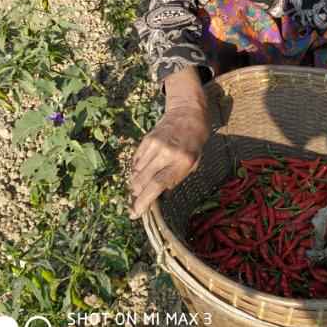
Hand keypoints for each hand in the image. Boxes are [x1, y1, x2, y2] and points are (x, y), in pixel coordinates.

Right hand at [128, 69, 209, 219]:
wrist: (188, 113)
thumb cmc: (194, 143)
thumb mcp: (193, 163)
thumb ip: (175, 180)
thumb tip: (158, 197)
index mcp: (182, 161)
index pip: (158, 185)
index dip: (144, 201)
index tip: (136, 213)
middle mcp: (167, 153)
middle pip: (142, 180)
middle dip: (134, 198)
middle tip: (132, 209)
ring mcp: (155, 145)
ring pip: (136, 172)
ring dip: (133, 186)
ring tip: (133, 196)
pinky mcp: (146, 139)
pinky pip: (136, 161)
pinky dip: (134, 172)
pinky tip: (136, 179)